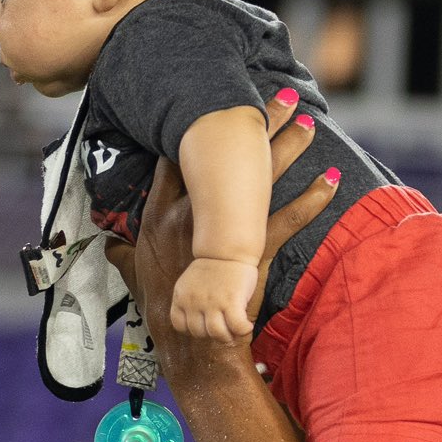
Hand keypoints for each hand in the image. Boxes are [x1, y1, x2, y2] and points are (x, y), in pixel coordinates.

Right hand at [108, 95, 331, 336]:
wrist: (192, 345)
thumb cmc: (164, 312)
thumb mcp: (135, 277)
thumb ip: (125, 255)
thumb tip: (109, 244)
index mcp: (160, 216)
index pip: (179, 158)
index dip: (197, 126)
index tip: (213, 100)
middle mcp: (191, 217)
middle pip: (225, 156)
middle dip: (253, 122)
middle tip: (274, 95)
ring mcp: (223, 233)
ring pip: (261, 178)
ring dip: (288, 147)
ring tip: (308, 120)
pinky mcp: (254, 253)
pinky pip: (289, 218)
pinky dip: (313, 198)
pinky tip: (332, 178)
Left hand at [171, 255, 258, 338]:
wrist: (228, 251)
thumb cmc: (212, 269)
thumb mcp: (189, 284)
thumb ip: (189, 302)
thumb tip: (199, 324)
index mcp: (181, 297)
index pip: (179, 325)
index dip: (192, 329)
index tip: (204, 325)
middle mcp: (194, 302)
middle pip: (198, 333)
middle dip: (211, 335)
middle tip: (222, 328)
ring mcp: (213, 302)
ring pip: (216, 334)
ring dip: (227, 337)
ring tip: (234, 332)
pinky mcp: (232, 301)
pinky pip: (236, 326)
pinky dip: (243, 330)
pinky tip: (246, 327)